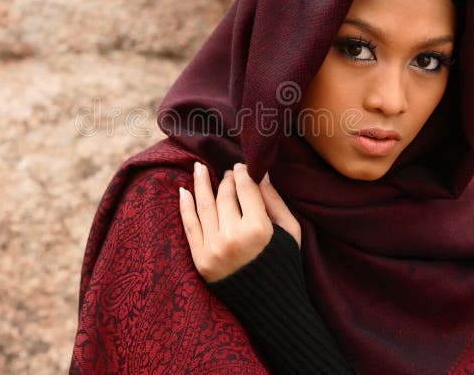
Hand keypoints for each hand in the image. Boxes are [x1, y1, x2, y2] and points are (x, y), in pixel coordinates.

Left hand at [179, 161, 300, 282]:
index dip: (243, 173)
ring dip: (201, 183)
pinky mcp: (200, 260)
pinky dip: (185, 206)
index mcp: (258, 228)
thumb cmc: (284, 264)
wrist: (270, 306)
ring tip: (198, 167)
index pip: (245, 188)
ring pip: (204, 206)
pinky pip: (189, 226)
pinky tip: (183, 191)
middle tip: (228, 173)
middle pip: (225, 195)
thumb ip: (274, 200)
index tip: (241, 166)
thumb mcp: (290, 230)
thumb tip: (259, 173)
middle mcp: (233, 237)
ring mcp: (213, 249)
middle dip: (226, 179)